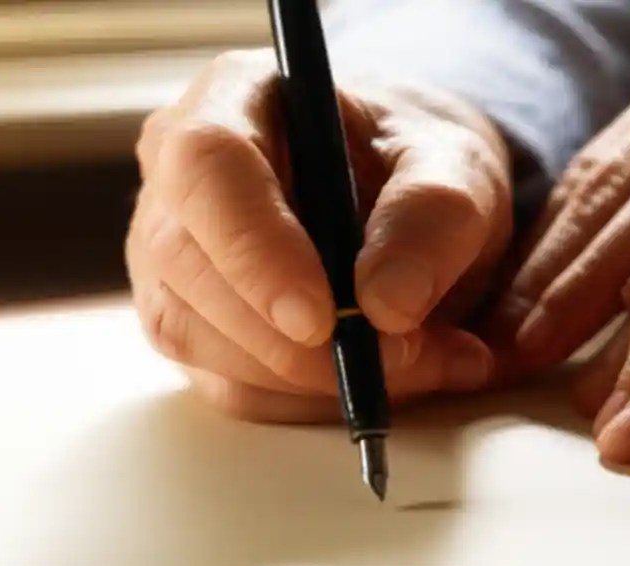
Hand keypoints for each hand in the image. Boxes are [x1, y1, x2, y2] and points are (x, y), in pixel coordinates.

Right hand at [126, 50, 512, 420]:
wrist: (411, 199)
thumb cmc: (418, 162)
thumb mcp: (456, 166)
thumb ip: (433, 216)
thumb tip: (387, 305)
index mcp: (232, 99)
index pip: (207, 168)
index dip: (254, 250)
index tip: (321, 318)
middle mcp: (178, 180)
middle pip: (191, 269)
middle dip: (300, 340)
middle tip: (410, 353)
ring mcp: (173, 260)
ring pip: (205, 343)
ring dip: (319, 378)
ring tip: (429, 359)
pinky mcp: (193, 328)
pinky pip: (234, 388)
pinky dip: (316, 401)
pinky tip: (388, 377)